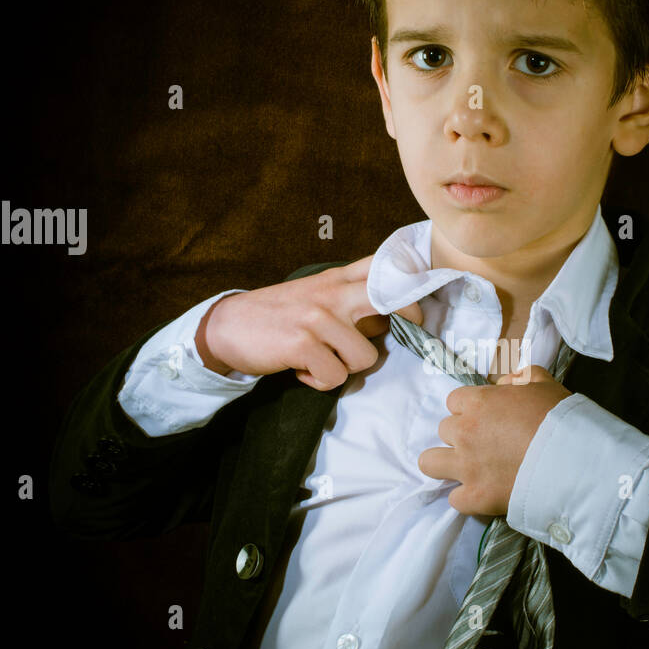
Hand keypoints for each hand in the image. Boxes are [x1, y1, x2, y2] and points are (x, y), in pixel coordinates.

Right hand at [195, 254, 423, 388]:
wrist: (228, 326)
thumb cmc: (278, 315)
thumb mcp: (316, 295)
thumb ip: (351, 301)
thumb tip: (390, 322)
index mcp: (338, 278)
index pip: (385, 266)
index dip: (413, 282)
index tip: (420, 303)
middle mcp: (332, 292)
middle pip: (391, 297)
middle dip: (408, 318)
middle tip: (408, 332)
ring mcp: (318, 317)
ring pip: (366, 357)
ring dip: (346, 368)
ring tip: (321, 361)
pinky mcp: (303, 343)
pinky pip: (335, 377)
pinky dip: (319, 382)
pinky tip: (302, 371)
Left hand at [418, 364, 572, 514]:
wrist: (574, 461)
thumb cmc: (560, 418)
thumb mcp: (543, 383)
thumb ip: (520, 377)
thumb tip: (506, 383)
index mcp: (478, 403)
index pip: (454, 401)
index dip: (470, 410)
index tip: (487, 419)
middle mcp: (465, 433)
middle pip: (444, 430)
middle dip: (461, 435)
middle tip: (485, 444)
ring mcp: (467, 466)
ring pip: (429, 463)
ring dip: (445, 464)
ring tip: (467, 469)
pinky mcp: (476, 497)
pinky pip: (455, 499)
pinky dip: (468, 498)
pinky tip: (484, 494)